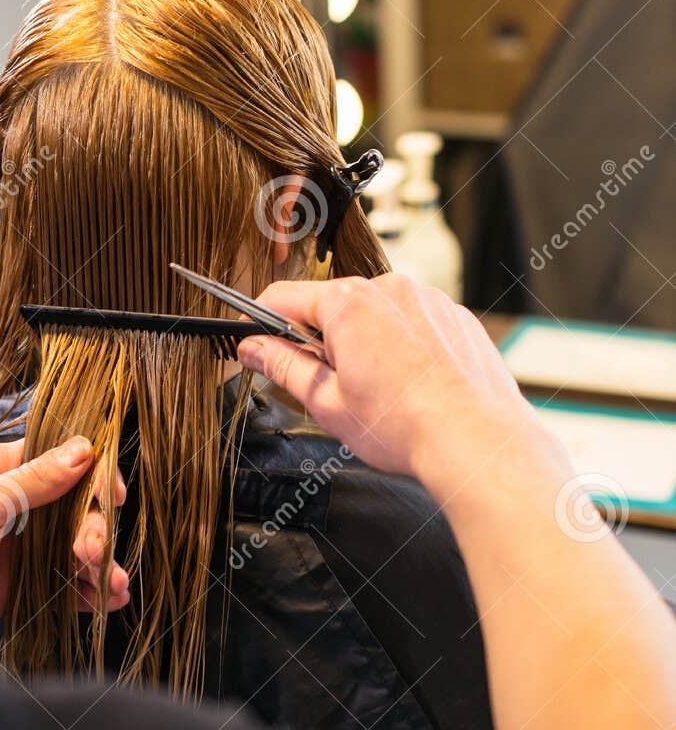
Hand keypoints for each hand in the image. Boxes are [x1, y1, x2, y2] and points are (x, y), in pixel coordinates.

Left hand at [0, 437, 128, 670]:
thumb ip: (33, 482)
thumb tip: (84, 450)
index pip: (57, 461)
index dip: (91, 476)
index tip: (113, 497)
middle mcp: (4, 507)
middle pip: (69, 510)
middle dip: (91, 530)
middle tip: (90, 554)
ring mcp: (7, 551)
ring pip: (67, 551)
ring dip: (95, 565)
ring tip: (112, 587)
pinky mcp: (7, 591)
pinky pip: (55, 586)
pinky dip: (82, 593)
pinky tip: (103, 602)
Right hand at [237, 274, 534, 488]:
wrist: (477, 441)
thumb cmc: (404, 426)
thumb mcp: (326, 402)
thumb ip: (283, 366)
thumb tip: (253, 347)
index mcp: (348, 303)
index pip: (283, 298)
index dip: (259, 322)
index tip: (252, 343)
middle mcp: (389, 287)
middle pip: (331, 305)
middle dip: (320, 340)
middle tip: (326, 388)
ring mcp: (428, 299)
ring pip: (375, 314)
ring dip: (363, 343)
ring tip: (378, 394)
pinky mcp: (455, 316)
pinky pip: (412, 323)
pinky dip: (401, 347)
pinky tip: (410, 386)